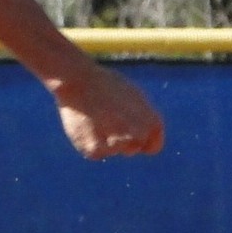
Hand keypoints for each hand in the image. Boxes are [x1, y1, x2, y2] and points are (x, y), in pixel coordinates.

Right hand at [51, 62, 165, 159]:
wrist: (78, 80)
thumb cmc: (105, 84)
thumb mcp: (133, 96)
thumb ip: (143, 119)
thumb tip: (143, 134)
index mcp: (151, 121)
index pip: (153, 146)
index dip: (141, 142)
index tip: (130, 136)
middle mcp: (139, 135)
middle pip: (132, 149)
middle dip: (122, 141)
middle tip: (107, 119)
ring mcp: (118, 144)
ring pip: (113, 150)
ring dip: (105, 141)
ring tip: (94, 117)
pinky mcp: (96, 150)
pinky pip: (96, 152)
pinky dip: (89, 142)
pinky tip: (84, 125)